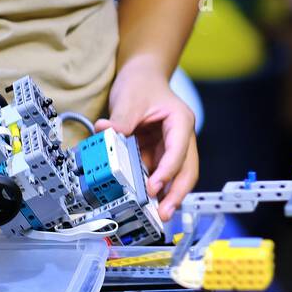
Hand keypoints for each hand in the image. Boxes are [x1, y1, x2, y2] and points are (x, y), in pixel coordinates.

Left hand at [96, 59, 197, 220]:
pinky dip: (152, 187)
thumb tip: (105, 133)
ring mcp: (171, 147)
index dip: (167, 171)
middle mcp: (181, 138)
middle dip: (177, 193)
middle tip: (164, 213)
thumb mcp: (130, 98)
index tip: (154, 186)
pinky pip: (158, 173)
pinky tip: (144, 201)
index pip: (179, 150)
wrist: (143, 76)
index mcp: (180, 122)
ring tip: (156, 214)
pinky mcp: (159, 153)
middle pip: (186, 170)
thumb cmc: (143, 84)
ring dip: (167, 195)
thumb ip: (120, 120)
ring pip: (176, 176)